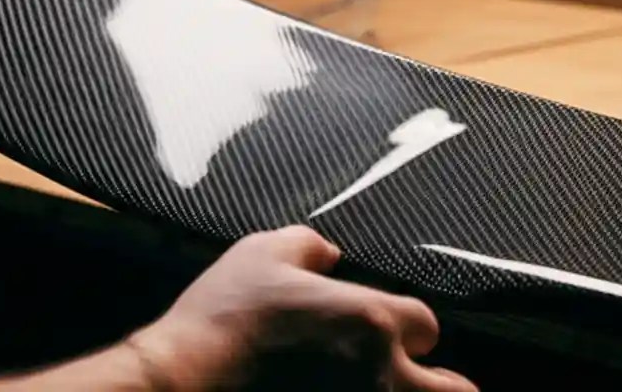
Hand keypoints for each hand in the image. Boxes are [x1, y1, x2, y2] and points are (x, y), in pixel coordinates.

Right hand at [130, 226, 475, 390]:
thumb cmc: (222, 318)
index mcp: (372, 321)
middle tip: (423, 381)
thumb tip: (328, 253)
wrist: (182, 382)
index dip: (411, 328)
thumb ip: (306, 244)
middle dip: (439, 385)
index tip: (394, 332)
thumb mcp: (260, 254)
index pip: (427, 326)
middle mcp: (380, 373)